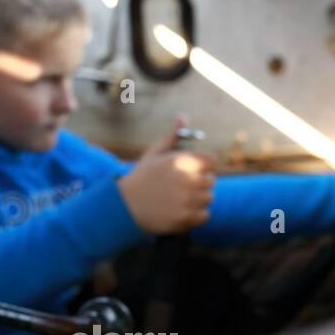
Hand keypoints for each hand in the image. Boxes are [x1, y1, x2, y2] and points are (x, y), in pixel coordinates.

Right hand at [117, 116, 216, 234]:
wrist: (123, 206)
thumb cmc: (141, 178)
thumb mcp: (154, 153)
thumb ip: (172, 136)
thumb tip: (182, 116)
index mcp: (181, 160)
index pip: (211, 161)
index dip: (203, 166)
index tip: (192, 171)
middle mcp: (187, 179)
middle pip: (211, 181)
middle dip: (198, 183)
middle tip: (180, 188)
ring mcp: (187, 200)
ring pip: (208, 198)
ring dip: (197, 200)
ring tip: (177, 199)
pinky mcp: (186, 218)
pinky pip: (205, 215)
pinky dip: (195, 215)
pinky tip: (178, 211)